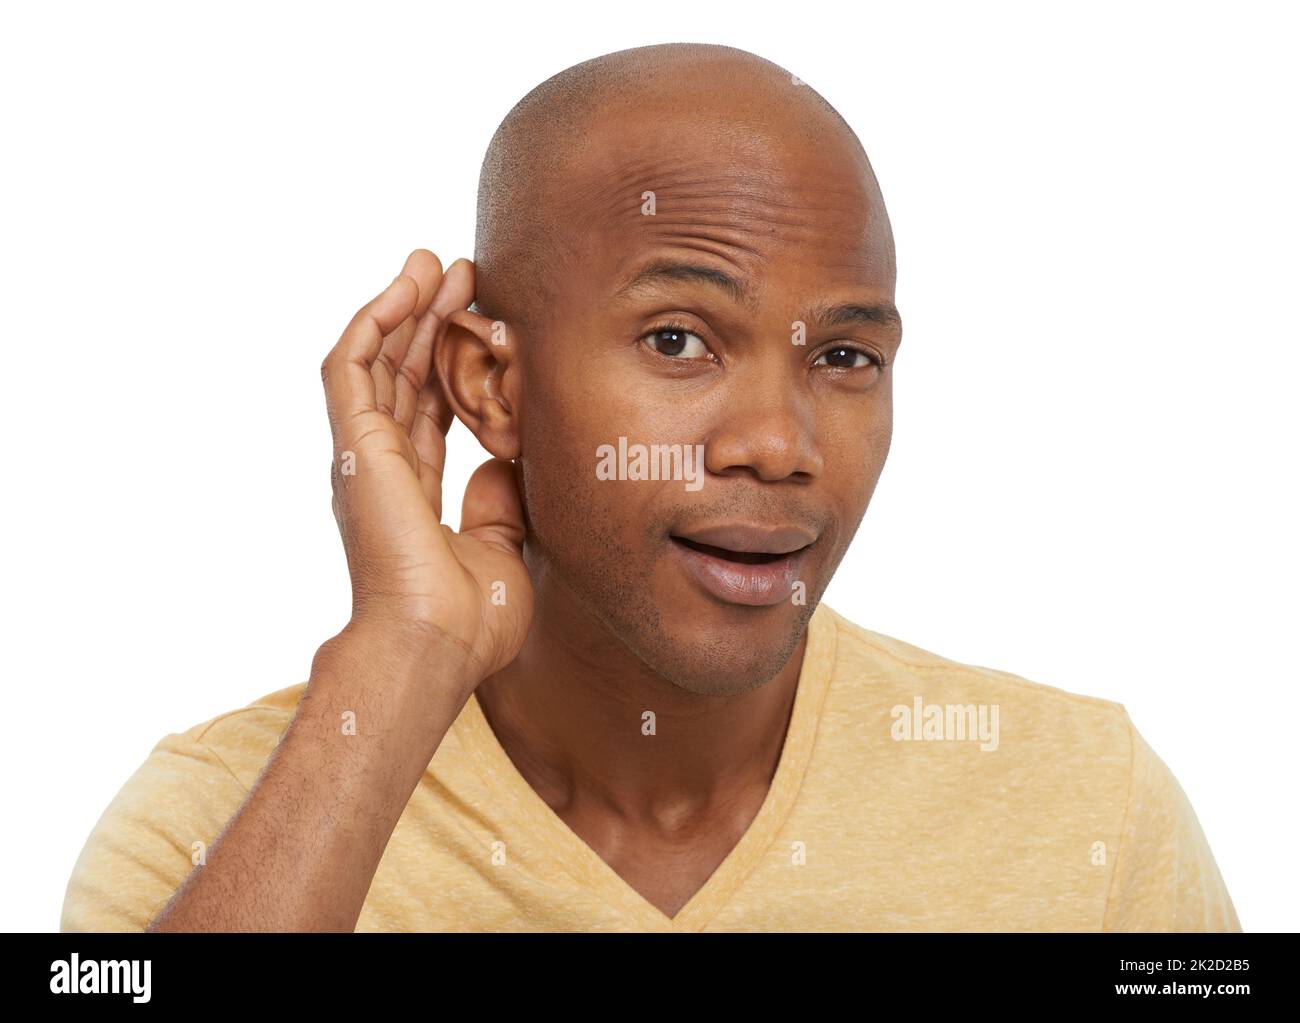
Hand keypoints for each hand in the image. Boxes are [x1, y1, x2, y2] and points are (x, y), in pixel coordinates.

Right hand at [319, 250, 532, 689]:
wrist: (435, 645)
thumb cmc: (469, 620)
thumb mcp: (502, 548)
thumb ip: (500, 500)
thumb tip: (508, 459)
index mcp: (412, 494)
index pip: (428, 411)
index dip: (450, 365)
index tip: (482, 326)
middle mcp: (381, 469)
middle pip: (402, 376)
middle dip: (430, 322)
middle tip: (462, 274)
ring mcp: (362, 456)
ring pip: (376, 360)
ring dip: (404, 308)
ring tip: (436, 263)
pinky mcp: (353, 445)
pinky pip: (352, 365)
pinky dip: (376, 321)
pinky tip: (407, 287)